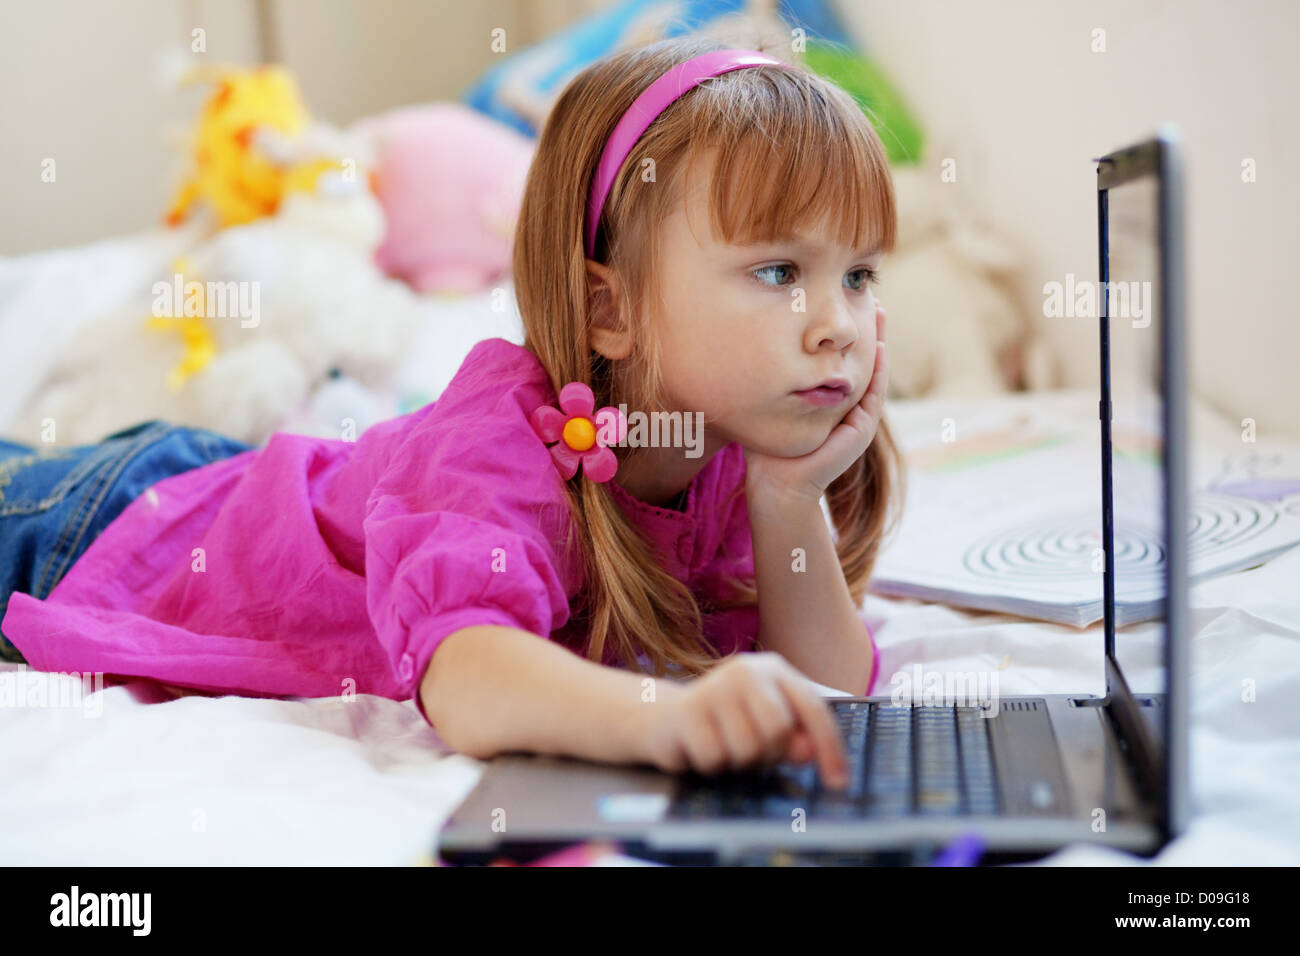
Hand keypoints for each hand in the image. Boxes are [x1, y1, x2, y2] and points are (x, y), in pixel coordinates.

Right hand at [639, 652, 849, 788]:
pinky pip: (715, 758)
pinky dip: (711, 764)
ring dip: (737, 762)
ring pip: (747, 749)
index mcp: (774, 670)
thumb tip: (808, 752)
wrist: (661, 717)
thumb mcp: (765, 727)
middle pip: (778, 730)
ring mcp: (714, 687)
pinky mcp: (687, 710)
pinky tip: (700, 747)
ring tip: (723, 746)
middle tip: (751, 753)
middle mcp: (745, 671)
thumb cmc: (725, 723)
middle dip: (768, 754)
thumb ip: (794, 738)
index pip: (813, 709)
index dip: (829, 748)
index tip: (838, 782)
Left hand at [744, 303, 889, 510]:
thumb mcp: (770, 403)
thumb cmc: (766, 450)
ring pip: (875, 372)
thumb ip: (771, 380)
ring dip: (879, 341)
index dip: (844, 330)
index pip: (841, 357)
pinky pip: (873, 396)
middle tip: (869, 293)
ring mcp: (857, 420)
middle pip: (863, 358)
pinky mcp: (859, 432)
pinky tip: (878, 348)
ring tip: (879, 311)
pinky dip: (878, 372)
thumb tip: (749, 344)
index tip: (842, 298)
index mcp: (829, 399)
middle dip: (868, 327)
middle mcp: (847, 407)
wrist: (776, 487)